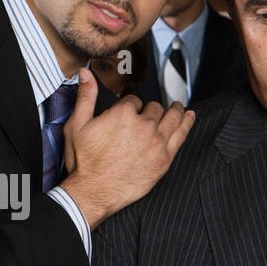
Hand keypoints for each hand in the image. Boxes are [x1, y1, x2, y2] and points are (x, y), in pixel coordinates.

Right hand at [59, 69, 194, 229]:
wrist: (94, 191)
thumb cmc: (84, 162)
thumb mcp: (77, 125)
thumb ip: (85, 96)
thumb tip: (85, 73)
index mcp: (123, 114)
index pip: (133, 101)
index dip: (129, 106)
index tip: (127, 113)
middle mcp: (143, 125)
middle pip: (153, 108)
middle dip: (150, 110)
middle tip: (147, 116)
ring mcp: (157, 141)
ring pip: (171, 117)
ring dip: (175, 109)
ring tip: (177, 107)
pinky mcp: (165, 158)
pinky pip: (181, 134)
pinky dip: (187, 122)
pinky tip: (189, 116)